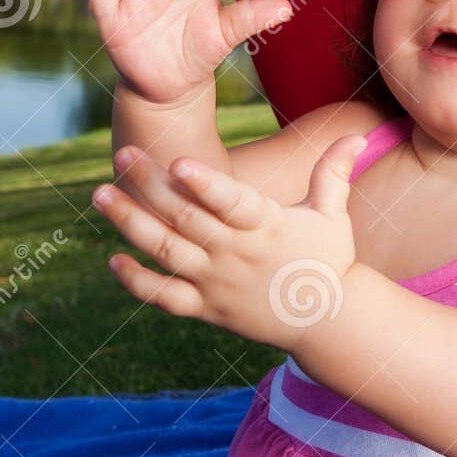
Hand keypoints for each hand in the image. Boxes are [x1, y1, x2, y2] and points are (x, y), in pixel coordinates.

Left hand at [93, 134, 368, 351]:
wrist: (328, 322)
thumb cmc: (328, 259)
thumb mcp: (333, 214)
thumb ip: (333, 172)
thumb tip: (357, 135)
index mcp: (266, 227)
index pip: (232, 203)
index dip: (206, 185)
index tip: (179, 162)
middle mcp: (237, 254)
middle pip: (187, 218)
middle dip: (149, 185)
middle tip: (120, 153)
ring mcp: (218, 284)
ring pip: (167, 252)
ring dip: (131, 223)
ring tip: (100, 194)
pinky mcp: (207, 310)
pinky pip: (165, 298)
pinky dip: (138, 282)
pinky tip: (114, 259)